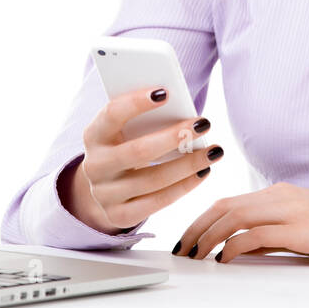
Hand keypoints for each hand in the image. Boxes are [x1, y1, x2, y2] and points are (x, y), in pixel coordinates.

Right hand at [60, 86, 223, 234]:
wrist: (105, 186)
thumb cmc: (124, 145)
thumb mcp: (124, 130)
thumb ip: (143, 119)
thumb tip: (182, 111)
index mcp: (93, 135)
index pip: (112, 114)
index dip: (136, 102)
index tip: (166, 92)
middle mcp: (95, 166)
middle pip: (139, 151)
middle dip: (175, 137)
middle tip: (204, 123)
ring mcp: (105, 194)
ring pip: (153, 180)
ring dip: (189, 164)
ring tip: (214, 151)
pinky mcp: (118, 215)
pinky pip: (157, 203)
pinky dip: (184, 186)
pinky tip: (203, 172)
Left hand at [174, 182, 308, 267]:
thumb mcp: (308, 230)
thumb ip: (275, 234)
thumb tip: (242, 247)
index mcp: (283, 193)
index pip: (229, 201)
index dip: (202, 218)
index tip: (187, 238)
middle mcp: (283, 195)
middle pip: (223, 205)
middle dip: (195, 227)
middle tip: (180, 249)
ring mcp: (292, 209)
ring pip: (232, 216)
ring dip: (206, 237)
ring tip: (193, 256)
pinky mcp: (302, 228)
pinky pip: (254, 235)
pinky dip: (231, 246)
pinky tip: (222, 259)